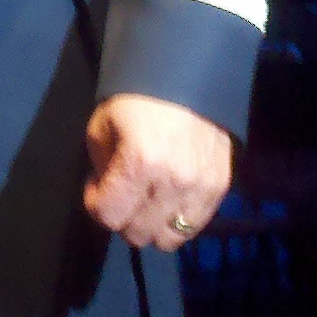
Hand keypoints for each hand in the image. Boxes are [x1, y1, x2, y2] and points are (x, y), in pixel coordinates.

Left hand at [84, 94, 231, 251]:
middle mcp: (173, 182)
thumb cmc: (137, 98)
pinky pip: (194, 226)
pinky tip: (169, 198)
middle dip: (122, 217)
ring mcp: (201, 188)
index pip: (109, 216)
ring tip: (148, 200)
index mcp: (139, 163)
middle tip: (123, 192)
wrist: (189, 77)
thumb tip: (106, 193)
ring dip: (151, 225)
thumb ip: (101, 167)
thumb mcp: (103, 126)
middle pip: (138, 234)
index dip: (95, 203)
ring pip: (168, 239)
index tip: (97, 185)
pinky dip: (177, 220)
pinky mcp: (220, 188)